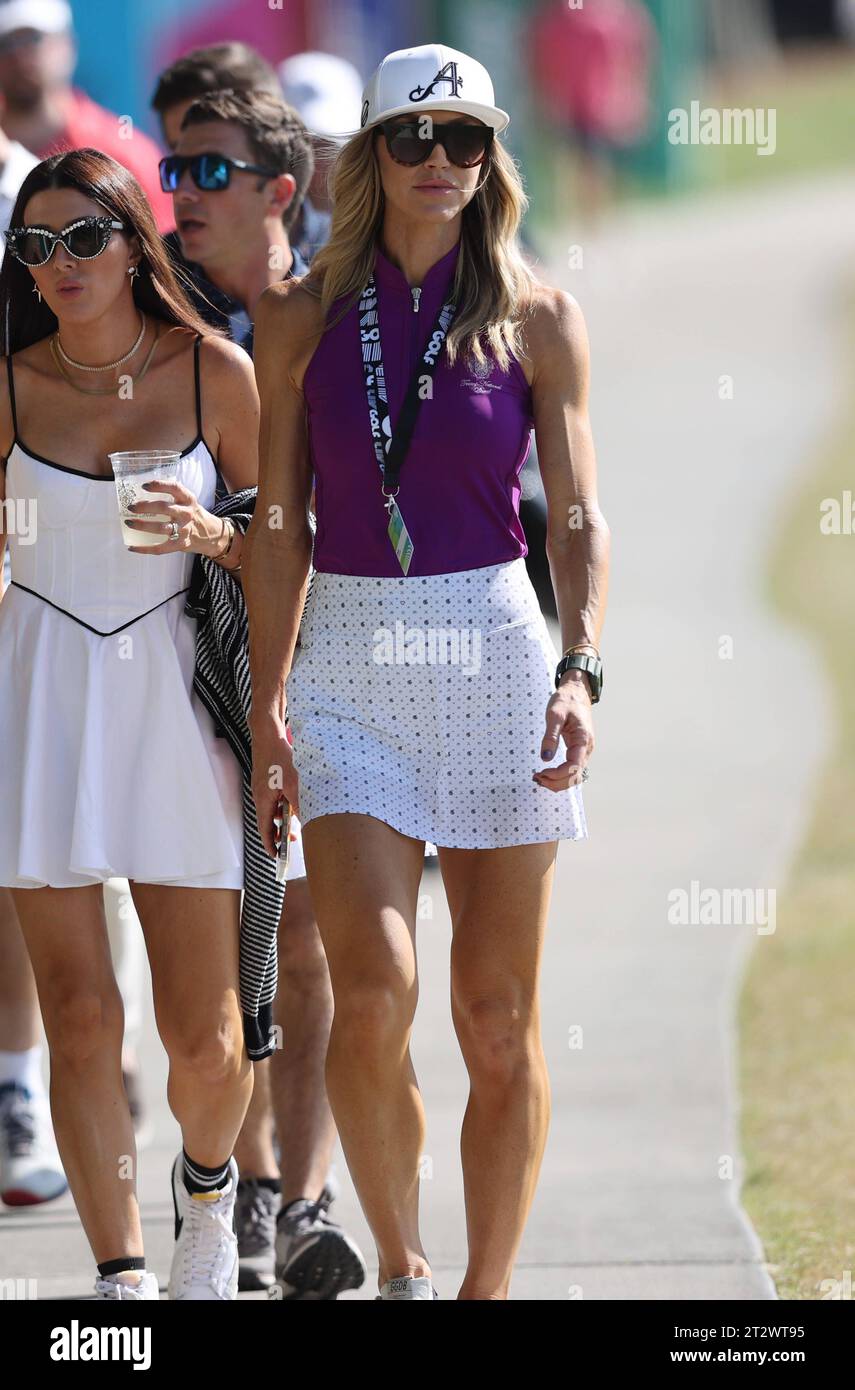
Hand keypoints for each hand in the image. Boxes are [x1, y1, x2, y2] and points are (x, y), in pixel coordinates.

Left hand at [124, 480, 227, 556]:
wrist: (211, 534)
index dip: (158, 485)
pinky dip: (144, 548)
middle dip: (144, 507)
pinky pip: (160, 548)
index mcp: (188, 499)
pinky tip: (132, 547)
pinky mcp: (180, 544)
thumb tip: (143, 492)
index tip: (144, 486)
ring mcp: (184, 530)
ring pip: (160, 528)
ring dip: (142, 525)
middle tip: (131, 507)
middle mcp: (186, 513)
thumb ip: (172, 497)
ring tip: (129, 523)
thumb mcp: (188, 501)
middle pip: (163, 508)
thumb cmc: (193, 515)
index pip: (174, 488)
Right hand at [250, 715, 299, 856]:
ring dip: (283, 818)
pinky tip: (293, 802)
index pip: (265, 830)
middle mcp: (260, 796)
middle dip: (279, 833)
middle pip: (268, 822)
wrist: (267, 734)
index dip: (270, 845)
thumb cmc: (278, 756)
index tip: (276, 856)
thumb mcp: (294, 782)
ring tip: (295, 822)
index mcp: (263, 800)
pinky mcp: (266, 781)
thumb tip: (306, 820)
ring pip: (272, 810)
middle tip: (291, 841)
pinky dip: (282, 805)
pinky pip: (273, 799)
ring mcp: (262, 788)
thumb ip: (300, 803)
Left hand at [534, 675, 593, 790]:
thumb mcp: (555, 715)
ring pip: (574, 776)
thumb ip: (550, 737)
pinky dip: (560, 776)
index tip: (541, 772)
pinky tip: (547, 774)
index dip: (558, 774)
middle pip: (575, 776)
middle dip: (556, 782)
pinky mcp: (578, 750)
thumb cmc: (566, 701)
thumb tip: (545, 758)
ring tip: (539, 778)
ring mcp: (583, 751)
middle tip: (536, 778)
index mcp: (583, 740)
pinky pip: (572, 769)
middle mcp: (586, 749)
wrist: (576, 692)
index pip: (574, 767)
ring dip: (558, 781)